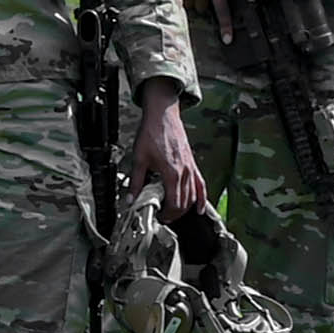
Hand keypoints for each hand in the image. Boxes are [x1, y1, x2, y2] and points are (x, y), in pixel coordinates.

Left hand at [132, 77, 208, 216]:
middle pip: (184, 202)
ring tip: (174, 213)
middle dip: (175, 214)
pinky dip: (202, 198)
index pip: (174, 203)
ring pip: (193, 195)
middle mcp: (184, 172)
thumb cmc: (152, 132)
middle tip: (164, 217)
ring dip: (185, 208)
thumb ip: (136, 181)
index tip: (160, 217)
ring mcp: (191, 168)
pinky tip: (201, 208)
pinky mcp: (192, 163)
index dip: (168, 214)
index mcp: (171, 173)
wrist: (162, 115)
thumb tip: (131, 198)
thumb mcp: (139, 158)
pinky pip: (201, 184)